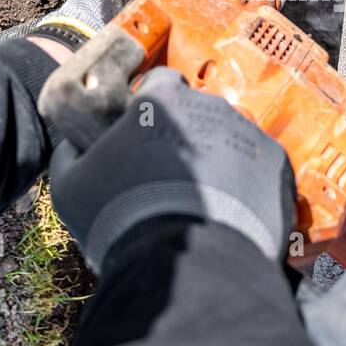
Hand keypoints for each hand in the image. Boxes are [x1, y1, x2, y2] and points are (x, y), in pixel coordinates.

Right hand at [48, 68, 296, 273]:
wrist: (186, 261)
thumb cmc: (119, 217)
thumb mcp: (70, 187)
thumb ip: (68, 156)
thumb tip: (71, 144)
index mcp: (160, 101)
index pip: (162, 84)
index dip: (156, 107)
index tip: (150, 135)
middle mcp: (209, 105)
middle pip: (201, 111)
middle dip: (192, 135)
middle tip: (179, 176)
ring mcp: (248, 133)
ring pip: (234, 138)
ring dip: (223, 159)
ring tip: (209, 199)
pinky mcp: (277, 164)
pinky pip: (262, 167)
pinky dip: (251, 184)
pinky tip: (235, 212)